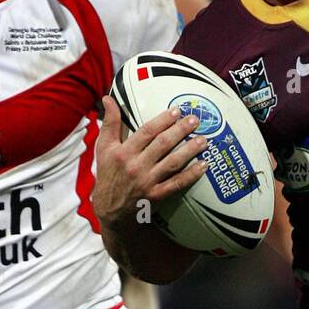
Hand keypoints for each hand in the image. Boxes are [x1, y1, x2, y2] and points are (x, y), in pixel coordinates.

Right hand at [93, 95, 208, 228]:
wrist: (109, 210)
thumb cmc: (108, 175)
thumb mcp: (104, 148)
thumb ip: (109, 123)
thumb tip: (108, 98)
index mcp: (123, 152)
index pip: (146, 132)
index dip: (163, 120)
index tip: (177, 111)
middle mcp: (136, 166)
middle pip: (162, 145)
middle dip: (180, 131)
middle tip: (195, 120)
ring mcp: (147, 182)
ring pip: (172, 163)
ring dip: (190, 150)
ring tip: (203, 140)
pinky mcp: (156, 196)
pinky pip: (177, 184)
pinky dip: (191, 175)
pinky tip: (204, 165)